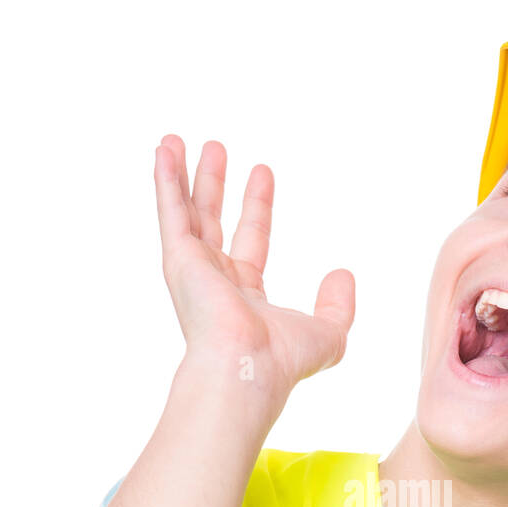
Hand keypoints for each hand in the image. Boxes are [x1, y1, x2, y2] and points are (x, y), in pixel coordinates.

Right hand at [154, 135, 355, 391]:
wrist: (247, 366)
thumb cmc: (282, 359)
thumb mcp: (327, 333)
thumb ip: (338, 306)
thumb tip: (343, 275)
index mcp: (246, 296)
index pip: (252, 240)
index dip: (258, 206)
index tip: (262, 172)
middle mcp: (215, 282)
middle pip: (213, 221)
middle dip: (214, 185)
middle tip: (216, 149)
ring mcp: (194, 270)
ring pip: (186, 213)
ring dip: (182, 176)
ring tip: (179, 140)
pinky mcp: (179, 261)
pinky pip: (170, 212)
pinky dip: (165, 181)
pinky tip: (164, 150)